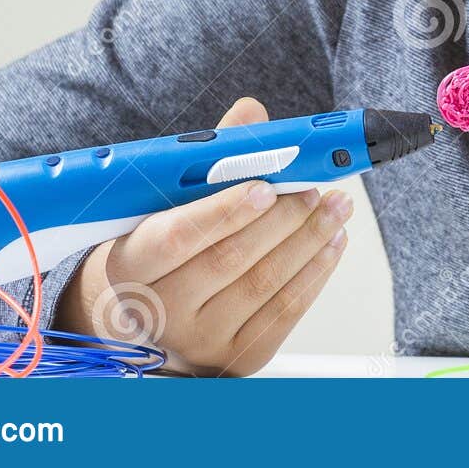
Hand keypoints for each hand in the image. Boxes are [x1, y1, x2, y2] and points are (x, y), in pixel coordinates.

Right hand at [55, 97, 354, 375]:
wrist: (155, 313)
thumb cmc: (166, 243)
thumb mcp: (169, 200)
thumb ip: (209, 156)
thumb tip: (250, 112)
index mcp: (132, 262)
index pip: (176, 237)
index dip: (223, 210)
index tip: (265, 185)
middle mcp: (160, 309)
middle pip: (230, 261)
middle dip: (282, 219)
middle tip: (315, 187)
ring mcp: (199, 339)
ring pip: (264, 284)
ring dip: (309, 240)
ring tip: (336, 206)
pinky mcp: (238, 358)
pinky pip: (285, 312)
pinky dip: (315, 272)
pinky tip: (332, 242)